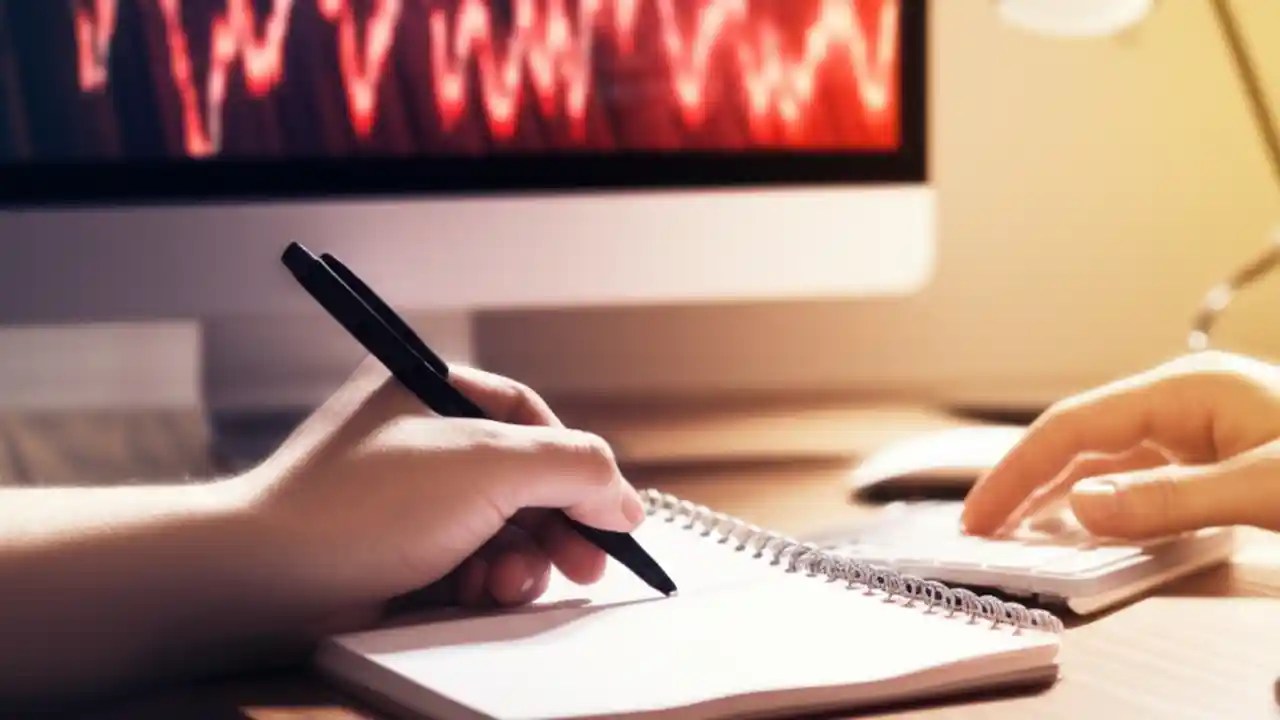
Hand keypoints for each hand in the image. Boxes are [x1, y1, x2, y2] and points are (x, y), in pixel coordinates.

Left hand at [241, 358, 645, 629]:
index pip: (531, 416)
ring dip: (521, 561)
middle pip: (522, 478)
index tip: (614, 513)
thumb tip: (624, 498)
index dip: (579, 465)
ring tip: (511, 585)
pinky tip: (479, 595)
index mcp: (431, 388)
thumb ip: (574, 467)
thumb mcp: (489, 465)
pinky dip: (486, 582)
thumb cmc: (365, 503)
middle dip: (557, 525)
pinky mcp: (398, 550)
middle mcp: (419, 436)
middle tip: (588, 566)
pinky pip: (469, 560)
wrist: (268, 579)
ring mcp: (408, 496)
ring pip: (500, 527)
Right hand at [961, 351, 1279, 538]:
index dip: (1018, 470)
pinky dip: (1102, 506)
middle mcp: (1187, 404)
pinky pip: (1140, 481)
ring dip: (1058, 495)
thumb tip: (1080, 507)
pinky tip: (1083, 530)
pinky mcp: (1219, 461)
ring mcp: (1203, 431)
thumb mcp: (1267, 487)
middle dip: (1026, 480)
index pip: (1074, 425)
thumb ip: (1174, 499)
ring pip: (1107, 462)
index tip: (980, 513)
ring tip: (1015, 531)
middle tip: (982, 527)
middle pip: (1081, 440)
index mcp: (1188, 390)